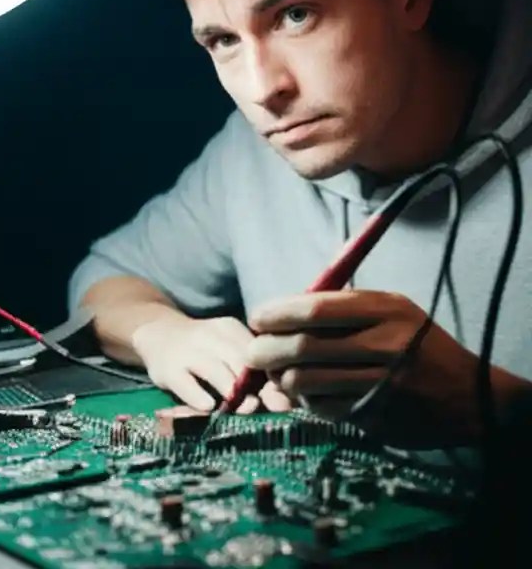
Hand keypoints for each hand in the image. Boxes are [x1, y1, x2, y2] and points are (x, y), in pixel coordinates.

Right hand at [133, 317, 291, 413]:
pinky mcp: (167, 370)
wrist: (156, 334)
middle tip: (265, 408)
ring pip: (215, 371)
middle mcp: (208, 335)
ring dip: (233, 394)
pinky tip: (210, 407)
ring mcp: (186, 352)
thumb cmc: (203, 351)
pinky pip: (187, 385)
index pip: (259, 353)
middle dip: (256, 389)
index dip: (274, 379)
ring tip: (244, 410)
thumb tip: (285, 404)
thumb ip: (254, 376)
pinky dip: (200, 398)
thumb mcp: (226, 352)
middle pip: (241, 362)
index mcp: (230, 329)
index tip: (284, 399)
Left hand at [246, 290, 482, 444]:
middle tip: (252, 353)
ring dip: (280, 378)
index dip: (276, 314)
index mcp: (386, 311)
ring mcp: (381, 384)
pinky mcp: (376, 416)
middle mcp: (385, 345)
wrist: (470, 395)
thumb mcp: (392, 312)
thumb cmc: (417, 345)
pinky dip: (305, 401)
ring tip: (275, 374)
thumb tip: (278, 313)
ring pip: (305, 380)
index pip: (315, 309)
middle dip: (265, 349)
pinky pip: (321, 407)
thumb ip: (343, 307)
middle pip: (303, 346)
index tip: (256, 319)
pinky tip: (306, 394)